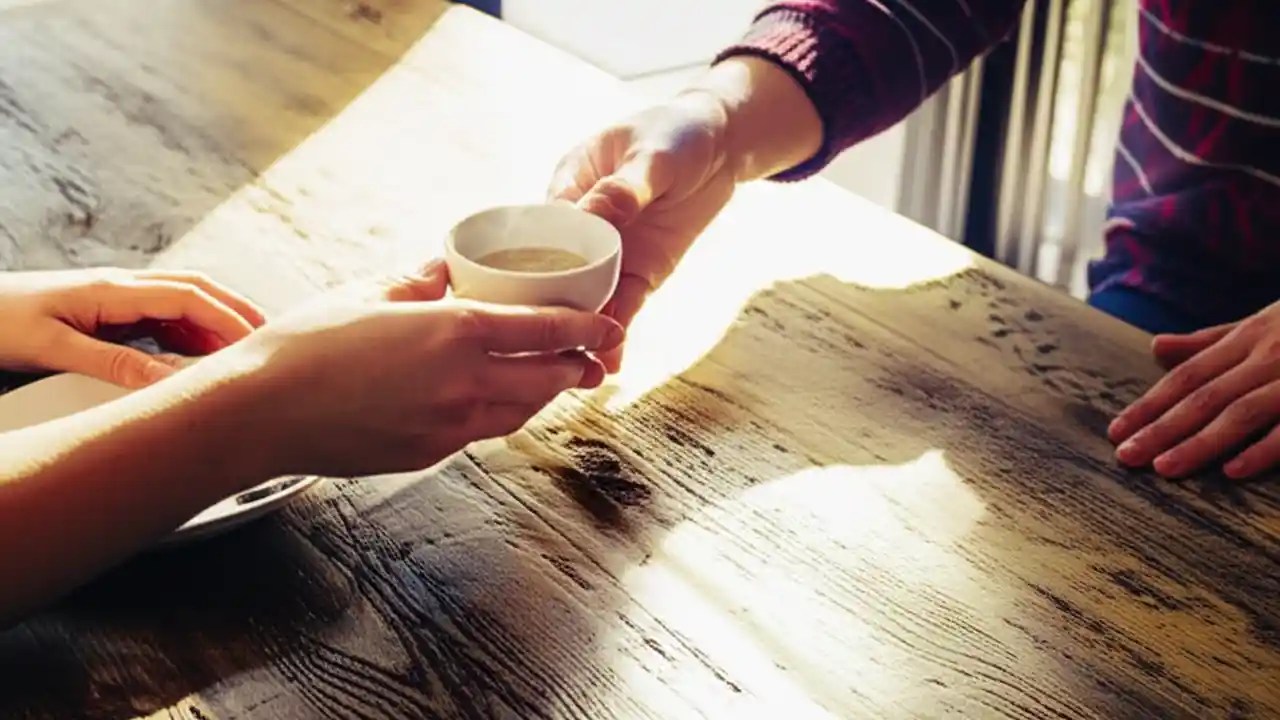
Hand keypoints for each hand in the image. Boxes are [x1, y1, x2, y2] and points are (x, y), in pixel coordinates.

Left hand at [0, 268, 264, 387]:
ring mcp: (115, 296)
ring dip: (218, 318)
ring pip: (184, 300)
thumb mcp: (54, 349)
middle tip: (273, 339)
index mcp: (112, 289)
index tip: (257, 346)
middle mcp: (120, 286)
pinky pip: (163, 315)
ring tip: (246, 348)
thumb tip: (170, 383)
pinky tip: (200, 353)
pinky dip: (192, 330)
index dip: (229, 319)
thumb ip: (114, 365)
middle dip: (238, 310)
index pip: (189, 297)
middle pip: (197, 289)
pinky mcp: (107, 310)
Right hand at [214, 260, 623, 476]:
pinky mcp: (430, 454)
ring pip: (522, 412)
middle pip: (548, 378)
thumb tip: (448, 271)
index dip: (586, 328)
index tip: (609, 325)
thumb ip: (421, 279)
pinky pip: (484, 432)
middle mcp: (464, 383)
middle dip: (577, 368)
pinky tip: (495, 400)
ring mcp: (449, 426)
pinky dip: (502, 414)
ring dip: (543, 395)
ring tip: (551, 379)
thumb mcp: (369, 291)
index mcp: (454, 331)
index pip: (546, 329)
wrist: (261, 413)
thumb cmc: (306, 344)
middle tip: (592, 359)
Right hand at [548, 91, 736, 370]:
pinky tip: (610, 362)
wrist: (721, 146)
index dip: (531, 265)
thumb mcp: (653, 154)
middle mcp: (580, 226)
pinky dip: (618, 331)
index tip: (527, 298)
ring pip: (588, 296)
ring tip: (578, 366)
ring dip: (583, 330)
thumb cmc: (675, 134)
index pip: (540, 231)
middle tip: (550, 346)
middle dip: (553, 310)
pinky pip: (624, 305)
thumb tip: (596, 211)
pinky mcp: (639, 273)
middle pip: (557, 274)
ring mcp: (609, 253)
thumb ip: (626, 186)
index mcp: (568, 185)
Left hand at [1109, 304, 1279, 478]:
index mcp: (1250, 338)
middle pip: (1205, 395)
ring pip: (1242, 411)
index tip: (1116, 432)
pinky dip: (1266, 448)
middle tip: (1125, 458)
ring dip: (1201, 442)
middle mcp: (1270, 355)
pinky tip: (1235, 471)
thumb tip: (1157, 348)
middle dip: (1161, 427)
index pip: (1188, 376)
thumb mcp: (1265, 322)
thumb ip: (1213, 341)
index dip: (1150, 404)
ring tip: (1164, 469)